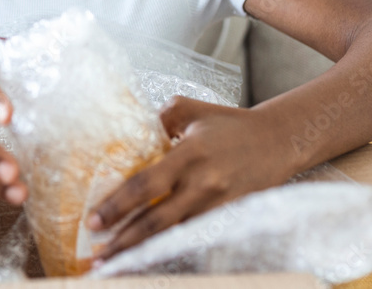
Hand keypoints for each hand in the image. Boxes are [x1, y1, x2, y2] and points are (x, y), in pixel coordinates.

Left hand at [87, 96, 295, 260]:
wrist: (278, 141)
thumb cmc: (230, 123)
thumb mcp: (191, 109)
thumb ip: (160, 118)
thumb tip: (128, 132)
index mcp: (190, 153)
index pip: (147, 184)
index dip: (117, 205)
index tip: (93, 221)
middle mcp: (203, 183)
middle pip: (156, 221)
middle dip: (124, 241)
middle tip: (97, 256)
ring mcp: (218, 204)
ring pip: (174, 234)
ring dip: (143, 251)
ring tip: (115, 263)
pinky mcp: (229, 216)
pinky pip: (194, 236)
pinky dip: (171, 247)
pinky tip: (151, 257)